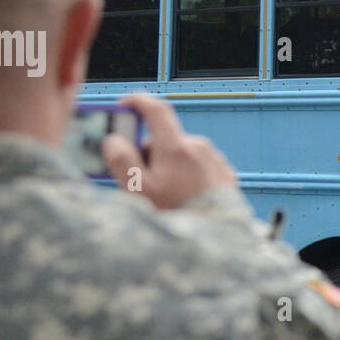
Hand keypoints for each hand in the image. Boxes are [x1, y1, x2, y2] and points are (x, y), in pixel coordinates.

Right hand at [101, 93, 236, 208]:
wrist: (217, 237)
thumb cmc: (176, 215)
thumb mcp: (139, 191)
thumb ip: (122, 161)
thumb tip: (114, 140)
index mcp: (175, 147)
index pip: (155, 110)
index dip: (137, 102)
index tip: (124, 105)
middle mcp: (198, 147)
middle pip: (165, 139)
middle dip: (149, 154)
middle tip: (142, 181)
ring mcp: (214, 159)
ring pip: (182, 154)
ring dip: (170, 166)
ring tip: (168, 197)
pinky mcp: (224, 173)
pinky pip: (199, 166)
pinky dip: (188, 176)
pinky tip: (185, 198)